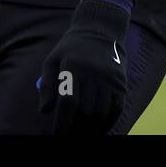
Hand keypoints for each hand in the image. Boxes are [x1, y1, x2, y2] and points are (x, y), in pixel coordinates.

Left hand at [38, 0, 128, 134]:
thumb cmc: (71, 48)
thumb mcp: (53, 59)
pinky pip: (116, 110)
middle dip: (75, 129)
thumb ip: (46, 85)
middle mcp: (94, 73)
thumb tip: (44, 111)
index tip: (57, 136)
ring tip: (82, 134)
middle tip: (68, 136)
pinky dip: (107, 123)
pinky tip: (97, 128)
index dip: (62, 124)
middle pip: (85, 112)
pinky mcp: (121, 84)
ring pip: (101, 114)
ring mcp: (110, 79)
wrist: (101, 30)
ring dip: (91, 129)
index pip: (68, 103)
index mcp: (74, 66)